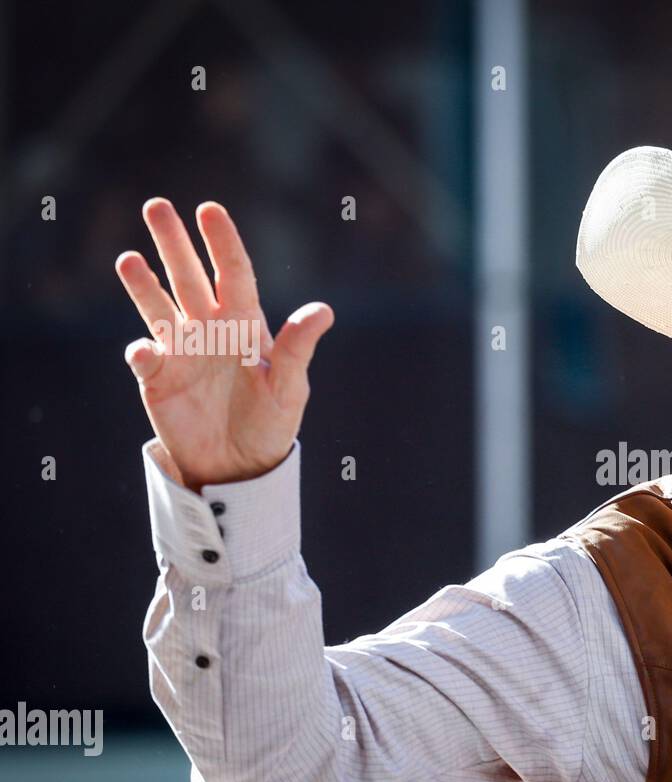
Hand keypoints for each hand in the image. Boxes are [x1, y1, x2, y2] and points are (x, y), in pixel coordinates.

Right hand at [116, 198, 333, 490]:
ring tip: (129, 259)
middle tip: (157, 206)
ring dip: (143, 284)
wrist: (240, 467)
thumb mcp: (289, 388)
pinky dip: (141, 351)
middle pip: (189, 277)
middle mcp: (210, 329)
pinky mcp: (157, 377)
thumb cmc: (271, 424)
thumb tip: (323, 310)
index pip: (233, 274)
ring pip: (157, 305)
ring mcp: (181, 351)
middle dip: (174, 243)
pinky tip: (145, 350)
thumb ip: (297, 347)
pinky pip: (143, 355)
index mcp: (245, 326)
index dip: (222, 243)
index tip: (210, 211)